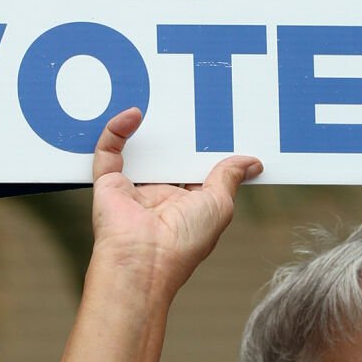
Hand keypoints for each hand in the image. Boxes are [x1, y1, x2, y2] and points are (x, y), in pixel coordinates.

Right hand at [90, 107, 261, 295]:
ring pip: (138, 149)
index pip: (196, 169)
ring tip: (163, 99)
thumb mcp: (219, 204)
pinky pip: (109, 151)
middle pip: (168, 155)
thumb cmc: (184, 242)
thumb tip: (253, 163)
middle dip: (179, 130)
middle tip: (191, 101)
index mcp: (187, 205)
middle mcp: (160, 197)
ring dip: (148, 128)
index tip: (218, 123)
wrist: (144, 262)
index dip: (206, 148)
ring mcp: (133, 190)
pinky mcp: (109, 184)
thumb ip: (230, 177)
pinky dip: (116, 131)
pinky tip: (133, 114)